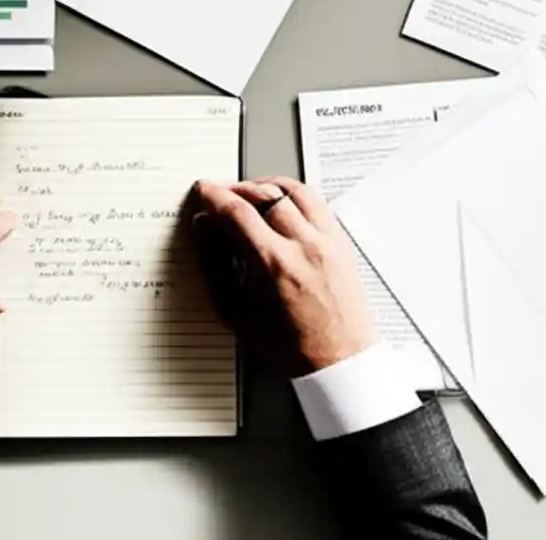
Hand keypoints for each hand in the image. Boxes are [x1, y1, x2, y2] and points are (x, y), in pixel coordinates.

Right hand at [190, 176, 376, 376]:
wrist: (340, 361)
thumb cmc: (292, 346)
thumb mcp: (236, 311)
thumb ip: (215, 264)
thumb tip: (204, 230)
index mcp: (275, 264)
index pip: (238, 212)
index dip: (214, 195)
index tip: (203, 190)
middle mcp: (304, 246)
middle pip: (265, 194)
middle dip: (236, 187)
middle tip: (220, 192)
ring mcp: (327, 242)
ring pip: (294, 191)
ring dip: (266, 184)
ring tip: (250, 192)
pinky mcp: (342, 244)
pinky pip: (317, 203)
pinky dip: (294, 195)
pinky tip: (281, 203)